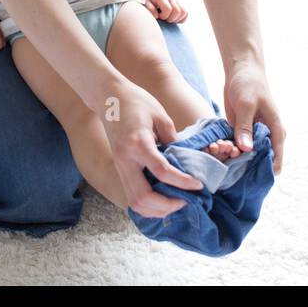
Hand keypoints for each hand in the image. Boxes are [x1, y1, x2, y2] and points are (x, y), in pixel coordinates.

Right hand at [99, 78, 204, 218]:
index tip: (198, 184)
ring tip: (175, 202)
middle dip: (167, 205)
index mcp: (138, 143)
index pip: (161, 172)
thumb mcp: (161, 116)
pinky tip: (162, 199)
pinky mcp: (118, 169)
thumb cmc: (137, 102)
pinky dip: (148, 204)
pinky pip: (132, 196)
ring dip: (156, 209)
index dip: (182, 182)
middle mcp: (125, 160)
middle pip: (143, 197)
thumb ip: (173, 140)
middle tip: (186, 200)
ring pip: (135, 202)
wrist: (108, 97)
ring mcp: (119, 166)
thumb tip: (186, 161)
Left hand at [142, 0, 186, 22]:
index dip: (164, 16)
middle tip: (164, 18)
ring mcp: (177, 1)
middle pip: (177, 11)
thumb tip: (157, 16)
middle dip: (171, 19)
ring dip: (177, 19)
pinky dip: (182, 18)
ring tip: (170, 19)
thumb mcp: (146, 1)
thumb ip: (150, 9)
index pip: (168, 9)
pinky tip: (174, 19)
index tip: (159, 16)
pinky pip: (186, 12)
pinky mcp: (180, 4)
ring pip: (184, 12)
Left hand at [223, 59, 285, 175]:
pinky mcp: (239, 130)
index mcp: (275, 129)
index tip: (258, 181)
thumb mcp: (246, 104)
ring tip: (223, 162)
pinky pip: (235, 145)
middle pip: (260, 157)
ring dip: (236, 158)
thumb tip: (246, 149)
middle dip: (247, 165)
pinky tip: (218, 155)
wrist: (240, 70)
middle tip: (233, 173)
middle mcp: (265, 134)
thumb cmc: (249, 84)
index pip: (276, 155)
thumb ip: (245, 127)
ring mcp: (252, 133)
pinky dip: (228, 149)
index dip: (269, 169)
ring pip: (246, 153)